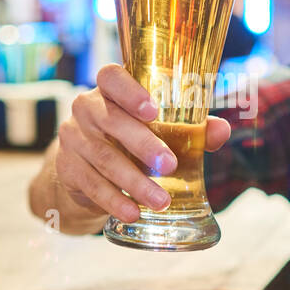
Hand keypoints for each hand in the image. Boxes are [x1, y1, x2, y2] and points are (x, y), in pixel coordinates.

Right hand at [54, 64, 231, 224]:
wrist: (87, 170)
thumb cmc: (130, 140)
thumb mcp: (158, 131)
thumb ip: (191, 128)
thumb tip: (221, 130)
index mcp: (110, 91)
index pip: (111, 77)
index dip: (130, 91)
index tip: (153, 110)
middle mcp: (87, 108)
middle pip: (111, 120)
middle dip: (143, 144)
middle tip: (170, 166)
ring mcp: (73, 137)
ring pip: (103, 157)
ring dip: (134, 181)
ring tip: (161, 200)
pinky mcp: (67, 167)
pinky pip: (91, 183)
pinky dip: (114, 200)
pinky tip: (133, 212)